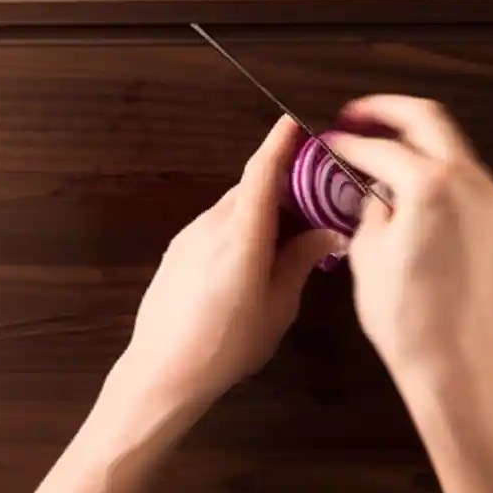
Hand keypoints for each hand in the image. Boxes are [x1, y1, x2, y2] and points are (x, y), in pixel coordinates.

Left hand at [109, 117, 344, 422]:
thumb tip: (329, 232)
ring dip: (262, 210)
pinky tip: (254, 259)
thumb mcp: (277, 307)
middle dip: (283, 184)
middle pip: (250, 187)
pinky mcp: (177, 252)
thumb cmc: (227, 346)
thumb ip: (301, 262)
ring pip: (233, 208)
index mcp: (242, 236)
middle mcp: (212, 226)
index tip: (296, 120)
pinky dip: (240, 228)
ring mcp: (189, 237)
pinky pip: (215, 227)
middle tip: (316, 197)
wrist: (162, 373)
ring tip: (290, 237)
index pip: (262, 171)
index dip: (280, 141)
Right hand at [329, 95, 492, 383]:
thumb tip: (374, 189)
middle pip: (429, 119)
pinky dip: (436, 166)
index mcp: (430, 184)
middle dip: (388, 112)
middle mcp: (469, 182)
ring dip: (416, 137)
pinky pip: (465, 175)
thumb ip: (370, 207)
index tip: (330, 142)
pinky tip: (410, 183)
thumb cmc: (408, 319)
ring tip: (380, 147)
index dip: (348, 142)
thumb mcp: (367, 254)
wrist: (457, 363)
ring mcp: (490, 200)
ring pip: (452, 144)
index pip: (380, 146)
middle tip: (357, 116)